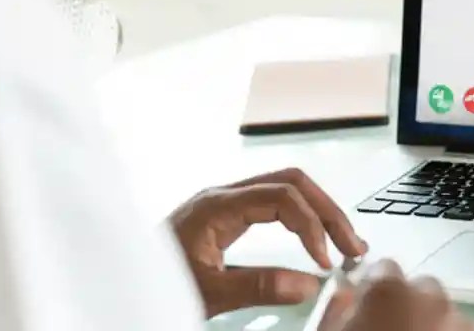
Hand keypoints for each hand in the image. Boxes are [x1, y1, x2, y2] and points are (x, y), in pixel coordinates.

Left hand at [169, 167, 367, 316]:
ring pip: (288, 188)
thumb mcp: (207, 291)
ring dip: (319, 211)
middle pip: (293, 182)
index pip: (283, 197)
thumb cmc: (154, 280)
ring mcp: (226, 201)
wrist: (121, 277)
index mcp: (218, 204)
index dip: (311, 225)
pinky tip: (315, 237)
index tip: (325, 259)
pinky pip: (276, 202)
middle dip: (327, 212)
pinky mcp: (227, 214)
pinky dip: (302, 216)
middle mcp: (224, 195)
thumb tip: (308, 285)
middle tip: (352, 245)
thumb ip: (257, 287)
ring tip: (345, 241)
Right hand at [317, 259, 473, 330]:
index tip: (367, 305)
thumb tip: (347, 295)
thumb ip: (338, 309)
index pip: (383, 268)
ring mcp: (459, 323)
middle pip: (420, 288)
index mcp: (390, 291)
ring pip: (444, 312)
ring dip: (431, 322)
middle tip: (391, 328)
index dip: (373, 287)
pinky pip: (460, 330)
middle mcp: (430, 299)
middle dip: (408, 303)